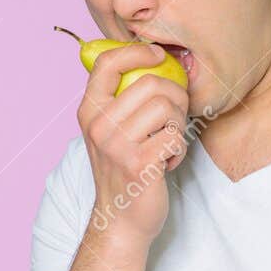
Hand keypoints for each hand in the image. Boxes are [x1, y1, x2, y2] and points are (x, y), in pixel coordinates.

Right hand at [78, 43, 189, 245]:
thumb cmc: (123, 170)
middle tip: (175, 117)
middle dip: (175, 96)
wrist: (120, 220)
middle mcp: (99, 125)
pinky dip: (180, 150)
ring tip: (168, 142)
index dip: (138, 50)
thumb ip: (123, 100)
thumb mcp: (110, 132)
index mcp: (90, 111)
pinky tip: (167, 162)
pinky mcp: (139, 164)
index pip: (108, 61)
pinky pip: (176, 137)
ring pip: (167, 108)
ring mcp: (117, 145)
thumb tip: (157, 60)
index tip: (159, 56)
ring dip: (178, 125)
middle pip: (151, 83)